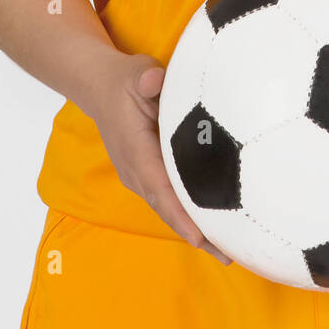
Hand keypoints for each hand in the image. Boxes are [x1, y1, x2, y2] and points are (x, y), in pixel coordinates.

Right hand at [87, 49, 232, 264]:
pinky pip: (170, 199)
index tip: (200, 237)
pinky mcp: (148, 175)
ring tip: (228, 250)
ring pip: (169, 209)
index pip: (160, 189)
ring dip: (195, 229)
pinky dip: (190, 214)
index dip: (180, 214)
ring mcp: (140, 176)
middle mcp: (136, 172)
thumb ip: (145, 78)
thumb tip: (153, 80)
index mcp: (136, 153)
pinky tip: (215, 224)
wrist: (101, 89)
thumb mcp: (135, 73)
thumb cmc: (125, 81)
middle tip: (228, 255)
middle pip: (168, 210)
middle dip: (195, 233)